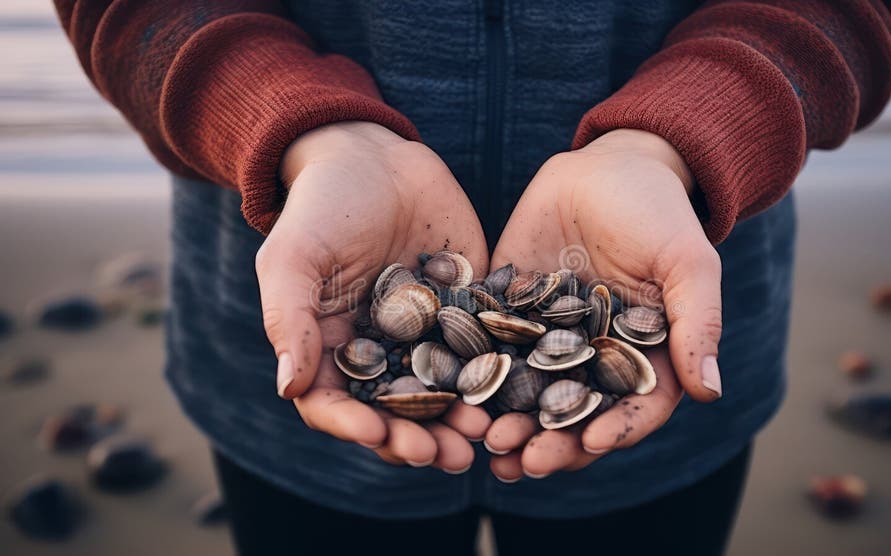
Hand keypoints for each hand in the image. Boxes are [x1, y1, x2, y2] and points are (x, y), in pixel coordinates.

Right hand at [255, 121, 489, 471]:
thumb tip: (288, 387)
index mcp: (333, 349)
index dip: (355, 428)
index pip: (338, 406)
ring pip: (447, 391)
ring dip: (464, 419)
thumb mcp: (295, 256)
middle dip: (420, 438)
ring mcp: (429, 334)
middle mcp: (382, 352)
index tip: (379, 437)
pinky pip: (488, 349)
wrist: (377, 158)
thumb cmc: (322, 206)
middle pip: (398, 412)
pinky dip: (501, 373)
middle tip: (447, 455)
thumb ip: (291, 318)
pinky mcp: (470, 310)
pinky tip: (521, 388)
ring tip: (487, 435)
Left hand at [486, 129, 722, 480]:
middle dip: (552, 442)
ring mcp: (548, 337)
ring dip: (511, 423)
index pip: (633, 407)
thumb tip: (710, 391)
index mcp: (643, 356)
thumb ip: (696, 322)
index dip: (614, 431)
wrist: (606, 167)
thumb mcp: (687, 263)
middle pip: (575, 412)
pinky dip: (475, 374)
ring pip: (529, 392)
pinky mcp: (510, 313)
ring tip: (488, 444)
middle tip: (525, 461)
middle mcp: (593, 356)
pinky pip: (490, 349)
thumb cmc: (659, 213)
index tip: (589, 445)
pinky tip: (455, 394)